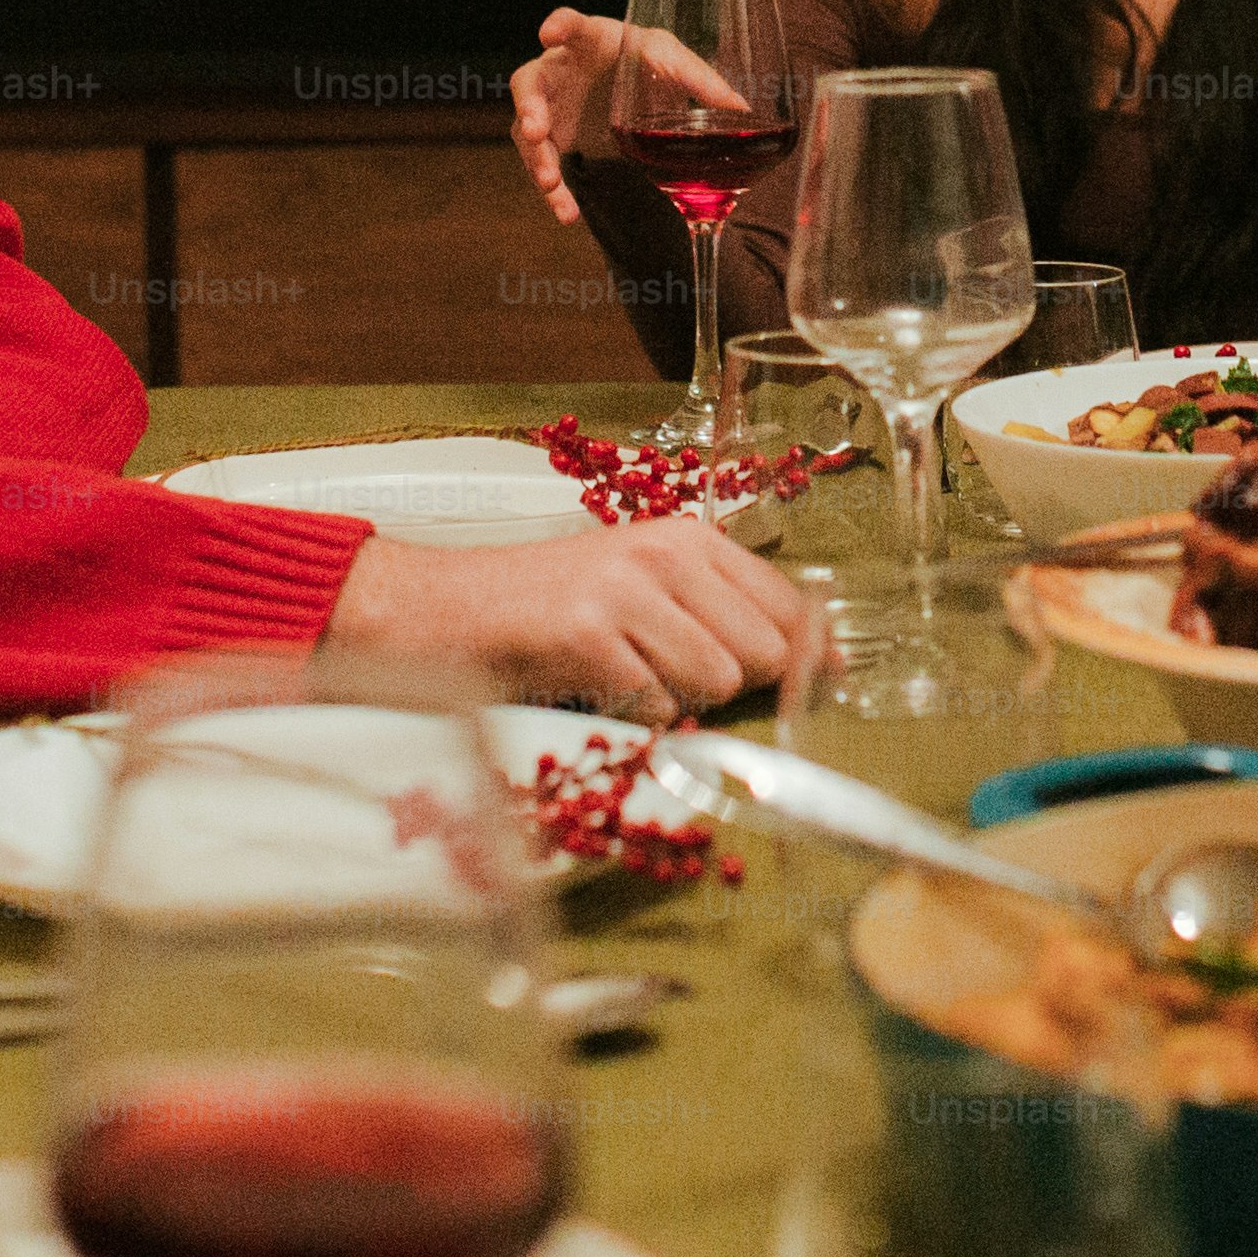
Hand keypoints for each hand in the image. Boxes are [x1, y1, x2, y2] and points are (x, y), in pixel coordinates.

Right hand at [323, 522, 812, 719]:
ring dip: (675, 703)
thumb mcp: (639, 590)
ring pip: (714, 681)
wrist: (436, 611)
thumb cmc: (541, 612)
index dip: (811, 658)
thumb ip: (717, 616)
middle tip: (671, 680)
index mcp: (688, 539)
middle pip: (764, 651)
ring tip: (622, 679)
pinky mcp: (588, 634)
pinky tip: (590, 689)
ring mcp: (626, 591)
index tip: (820, 688)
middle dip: (731, 686)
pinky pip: (654, 704)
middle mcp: (666, 554)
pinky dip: (628, 716)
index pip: (790, 604)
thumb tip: (810, 666)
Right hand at [509, 11, 747, 223]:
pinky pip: (544, 163)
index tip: (550, 33)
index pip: (571, 24)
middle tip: (535, 129)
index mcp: (591, 40)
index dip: (559, 26)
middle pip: (529, 82)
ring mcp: (549, 104)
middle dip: (529, 106)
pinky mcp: (552, 137)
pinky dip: (554, 190)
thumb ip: (700, 82)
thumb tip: (744, 108)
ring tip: (551, 183)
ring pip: (527, 130)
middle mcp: (560, 69)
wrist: (625, 81)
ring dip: (537, 158)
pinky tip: (567, 213)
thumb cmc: (643, 59)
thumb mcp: (673, 63)